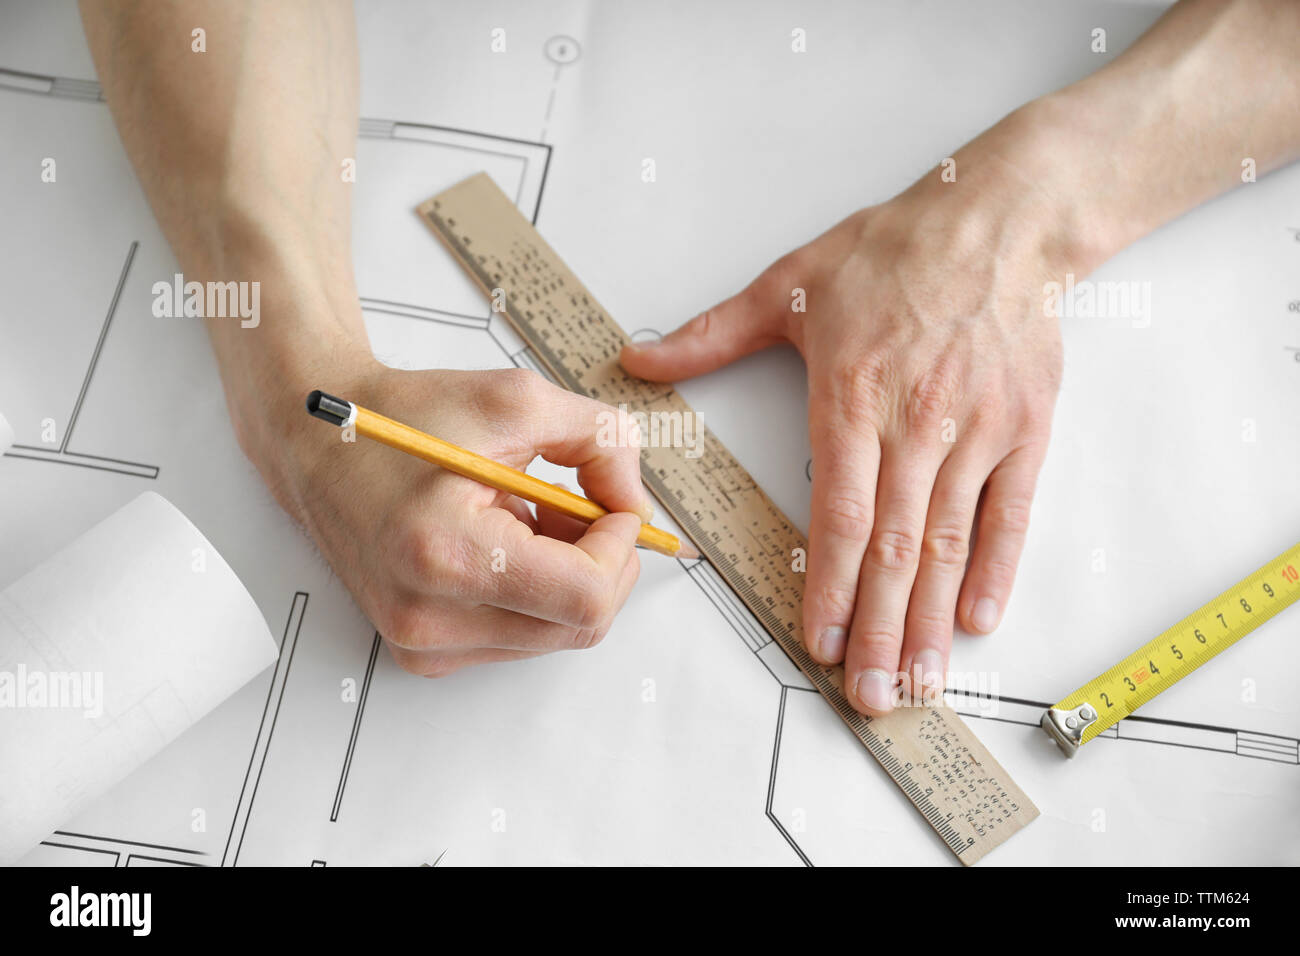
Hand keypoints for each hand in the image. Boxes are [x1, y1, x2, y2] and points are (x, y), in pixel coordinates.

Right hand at [267, 362, 651, 676]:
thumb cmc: (409, 417)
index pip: (585, 596)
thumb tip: (638, 503)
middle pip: (580, 626)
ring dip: (568, 577)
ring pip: (555, 635)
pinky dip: (535, 594)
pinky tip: (506, 544)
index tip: (614, 503)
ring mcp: (422, 644)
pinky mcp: (422, 652)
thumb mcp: (517, 400)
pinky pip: (520, 639)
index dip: (621, 548)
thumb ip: (603, 442)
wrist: (321, 442)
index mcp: (447, 554)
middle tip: (580, 504)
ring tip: (531, 514)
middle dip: (602, 563)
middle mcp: (428, 617)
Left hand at [621, 146, 1064, 714]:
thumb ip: (712, 334)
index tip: (822, 643)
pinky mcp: (1024, 427)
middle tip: (872, 696)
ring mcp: (978, 430)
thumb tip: (638, 359)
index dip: (833, 587)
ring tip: (922, 680)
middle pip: (896, 546)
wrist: (997, 218)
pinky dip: (997, 566)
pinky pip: (1011, 510)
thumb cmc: (893, 251)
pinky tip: (978, 618)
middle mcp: (918, 423)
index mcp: (853, 396)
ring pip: (951, 541)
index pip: (841, 514)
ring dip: (934, 618)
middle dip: (882, 630)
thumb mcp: (791, 285)